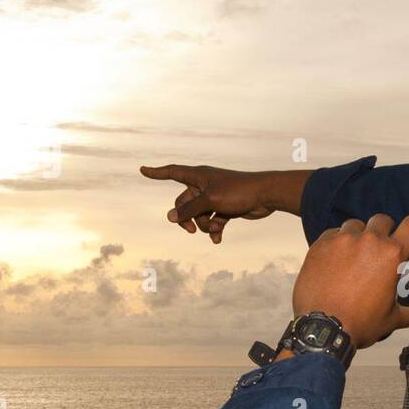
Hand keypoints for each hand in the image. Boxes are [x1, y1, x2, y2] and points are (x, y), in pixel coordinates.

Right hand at [139, 165, 310, 242]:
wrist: (266, 195)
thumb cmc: (238, 191)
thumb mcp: (210, 200)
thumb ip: (189, 209)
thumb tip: (170, 217)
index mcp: (199, 176)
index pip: (172, 172)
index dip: (157, 172)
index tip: (142, 169)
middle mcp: (205, 184)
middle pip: (184, 202)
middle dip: (186, 218)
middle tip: (191, 230)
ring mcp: (215, 196)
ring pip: (199, 215)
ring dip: (203, 225)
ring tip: (215, 228)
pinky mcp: (226, 207)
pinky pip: (213, 220)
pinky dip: (214, 229)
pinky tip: (218, 238)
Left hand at [293, 214, 408, 349]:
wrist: (323, 328)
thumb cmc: (358, 323)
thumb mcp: (392, 319)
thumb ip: (408, 310)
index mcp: (392, 255)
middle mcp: (368, 241)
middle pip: (382, 220)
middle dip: (384, 231)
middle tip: (379, 248)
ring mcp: (342, 240)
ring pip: (355, 225)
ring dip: (358, 236)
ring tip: (354, 254)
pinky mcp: (321, 245)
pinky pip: (332, 234)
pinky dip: (337, 243)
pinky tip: (335, 259)